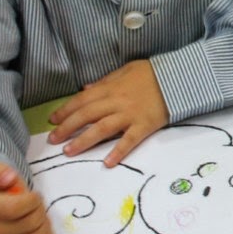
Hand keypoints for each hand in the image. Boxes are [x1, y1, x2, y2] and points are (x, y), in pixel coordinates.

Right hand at [0, 162, 52, 233]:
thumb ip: (0, 172)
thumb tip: (9, 177)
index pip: (19, 207)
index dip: (34, 199)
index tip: (32, 196)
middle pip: (33, 222)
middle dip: (40, 210)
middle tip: (35, 206)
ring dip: (45, 224)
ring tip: (36, 218)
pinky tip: (38, 230)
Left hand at [47, 60, 168, 166]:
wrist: (179, 78)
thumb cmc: (151, 73)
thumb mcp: (125, 70)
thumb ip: (104, 81)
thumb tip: (84, 90)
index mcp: (110, 87)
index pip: (82, 100)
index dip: (65, 110)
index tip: (53, 120)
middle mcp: (116, 102)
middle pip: (87, 115)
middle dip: (68, 128)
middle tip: (53, 140)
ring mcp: (130, 115)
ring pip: (102, 129)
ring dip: (84, 141)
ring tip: (69, 152)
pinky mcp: (144, 126)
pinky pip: (129, 140)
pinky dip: (118, 151)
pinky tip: (107, 163)